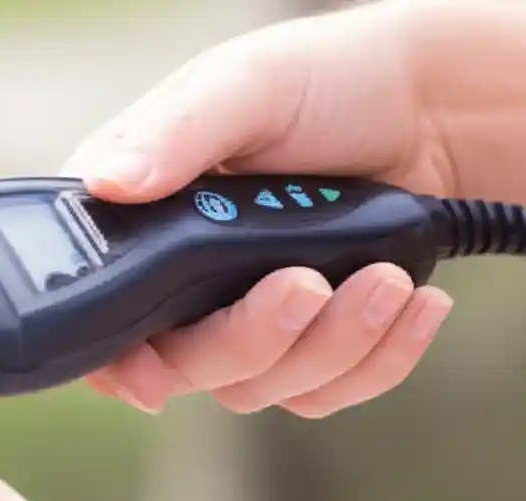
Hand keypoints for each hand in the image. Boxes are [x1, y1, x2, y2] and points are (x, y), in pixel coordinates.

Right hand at [63, 0, 465, 417]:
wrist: (430, 111)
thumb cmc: (321, 82)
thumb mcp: (241, 88)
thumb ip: (173, 136)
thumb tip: (107, 183)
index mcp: (134, 220)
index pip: (95, 312)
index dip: (113, 358)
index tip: (150, 376)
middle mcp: (174, 282)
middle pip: (180, 367)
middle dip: (253, 337)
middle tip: (309, 284)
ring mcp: (238, 320)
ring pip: (258, 389)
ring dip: (332, 344)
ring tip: (386, 278)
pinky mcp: (304, 346)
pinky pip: (323, 393)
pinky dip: (375, 359)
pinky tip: (410, 305)